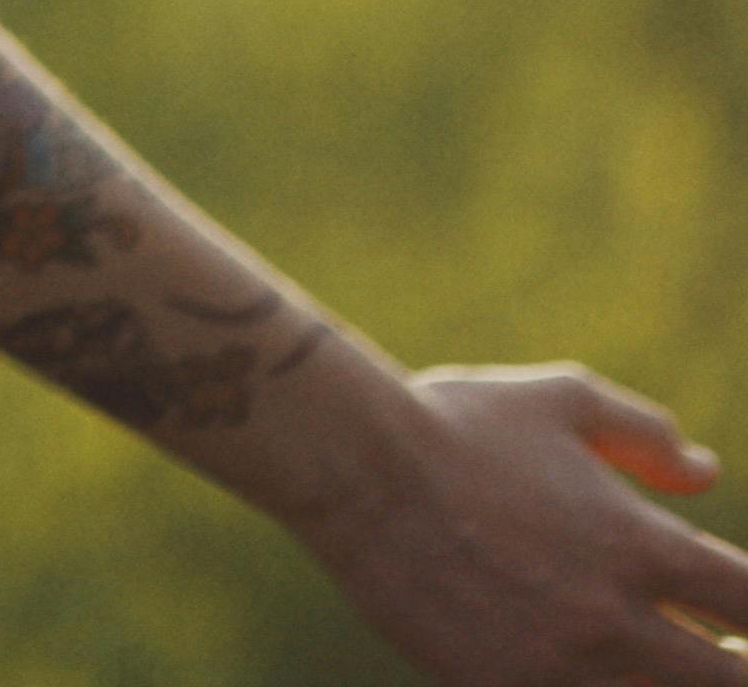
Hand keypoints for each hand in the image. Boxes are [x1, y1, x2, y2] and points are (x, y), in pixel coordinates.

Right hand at [295, 363, 747, 683]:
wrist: (350, 467)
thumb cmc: (454, 421)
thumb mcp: (560, 399)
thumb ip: (644, 433)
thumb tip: (704, 470)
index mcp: (642, 544)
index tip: (736, 610)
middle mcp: (613, 617)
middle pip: (731, 680)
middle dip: (734, 665)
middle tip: (711, 648)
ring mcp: (558, 666)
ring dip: (661, 681)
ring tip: (643, 658)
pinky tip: (576, 669)